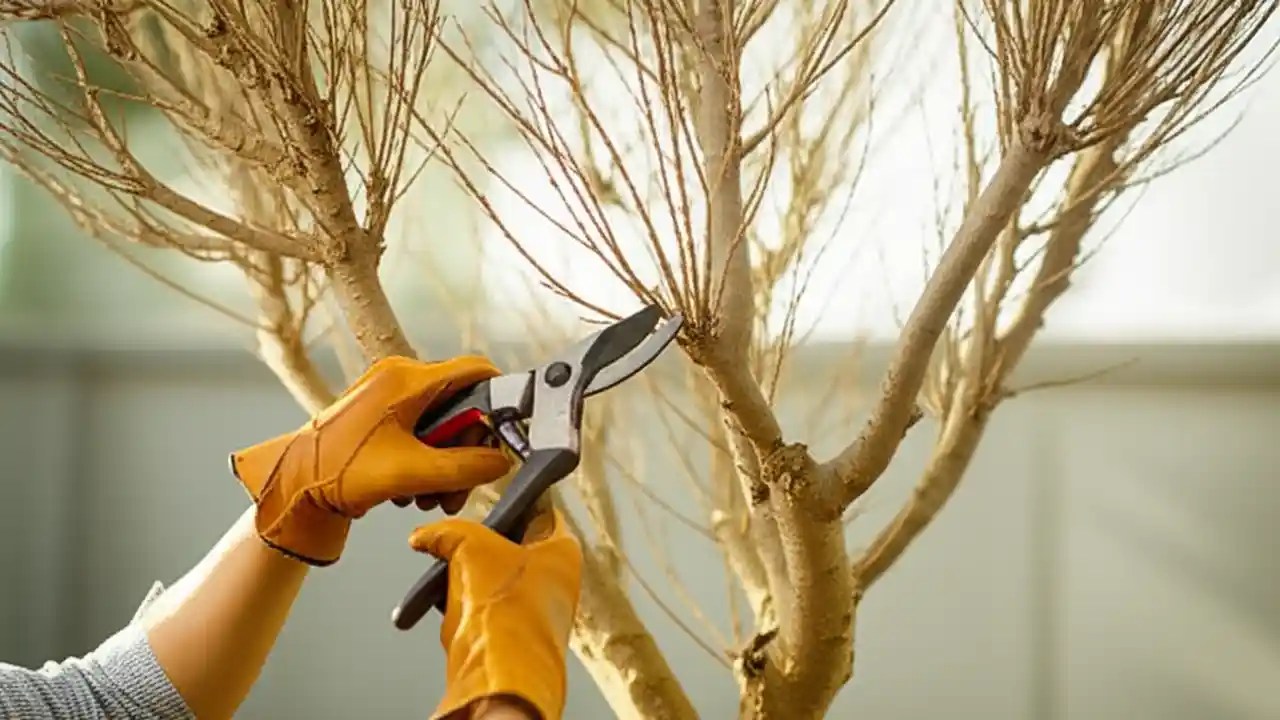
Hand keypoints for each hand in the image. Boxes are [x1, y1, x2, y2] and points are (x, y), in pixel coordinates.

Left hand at [229, 356, 512, 565]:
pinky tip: (414, 489)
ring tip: (434, 495)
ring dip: (446, 462)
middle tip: (463, 486)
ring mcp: (388, 396)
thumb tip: (501, 463)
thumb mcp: (412, 472)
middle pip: (461, 405)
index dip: (500, 401)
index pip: (477, 371)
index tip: (506, 434)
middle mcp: (400, 377)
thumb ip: (465, 468)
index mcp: (408, 378)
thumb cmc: (339, 472)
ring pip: (442, 423)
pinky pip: (420, 431)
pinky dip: (425, 459)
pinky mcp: (379, 415)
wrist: (293, 487)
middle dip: (468, 449)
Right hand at [411, 509, 581, 719]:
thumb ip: (447, 532)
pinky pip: (478, 609)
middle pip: (506, 544)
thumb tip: (428, 535)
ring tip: (444, 574)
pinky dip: (459, 605)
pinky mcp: (508, 636)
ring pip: (488, 577)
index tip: (481, 497)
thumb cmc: (506, 614)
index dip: (505, 501)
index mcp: (562, 550)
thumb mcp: (471, 548)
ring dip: (461, 576)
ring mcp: (532, 610)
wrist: (498, 680)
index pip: (536, 508)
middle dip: (474, 544)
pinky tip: (444, 604)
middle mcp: (554, 580)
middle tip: (452, 541)